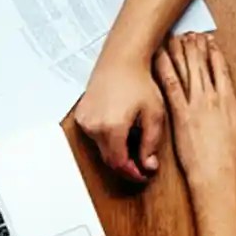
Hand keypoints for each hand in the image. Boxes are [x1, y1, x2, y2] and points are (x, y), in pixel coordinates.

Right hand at [74, 59, 166, 181]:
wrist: (121, 60)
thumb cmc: (139, 81)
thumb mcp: (154, 114)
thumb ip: (151, 143)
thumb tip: (148, 165)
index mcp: (112, 127)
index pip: (119, 163)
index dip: (132, 173)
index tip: (143, 175)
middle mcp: (93, 126)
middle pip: (109, 158)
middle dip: (126, 164)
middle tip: (142, 164)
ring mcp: (84, 120)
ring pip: (101, 148)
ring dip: (117, 150)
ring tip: (134, 142)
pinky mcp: (81, 115)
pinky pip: (94, 136)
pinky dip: (107, 139)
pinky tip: (121, 130)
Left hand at [154, 33, 235, 191]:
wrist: (216, 173)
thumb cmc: (233, 156)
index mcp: (229, 100)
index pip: (221, 69)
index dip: (215, 53)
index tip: (210, 42)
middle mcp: (211, 98)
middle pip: (202, 65)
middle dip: (196, 47)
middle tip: (190, 33)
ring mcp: (194, 105)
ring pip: (186, 71)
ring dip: (180, 53)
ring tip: (174, 38)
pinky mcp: (179, 114)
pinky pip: (170, 86)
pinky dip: (164, 70)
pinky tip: (159, 58)